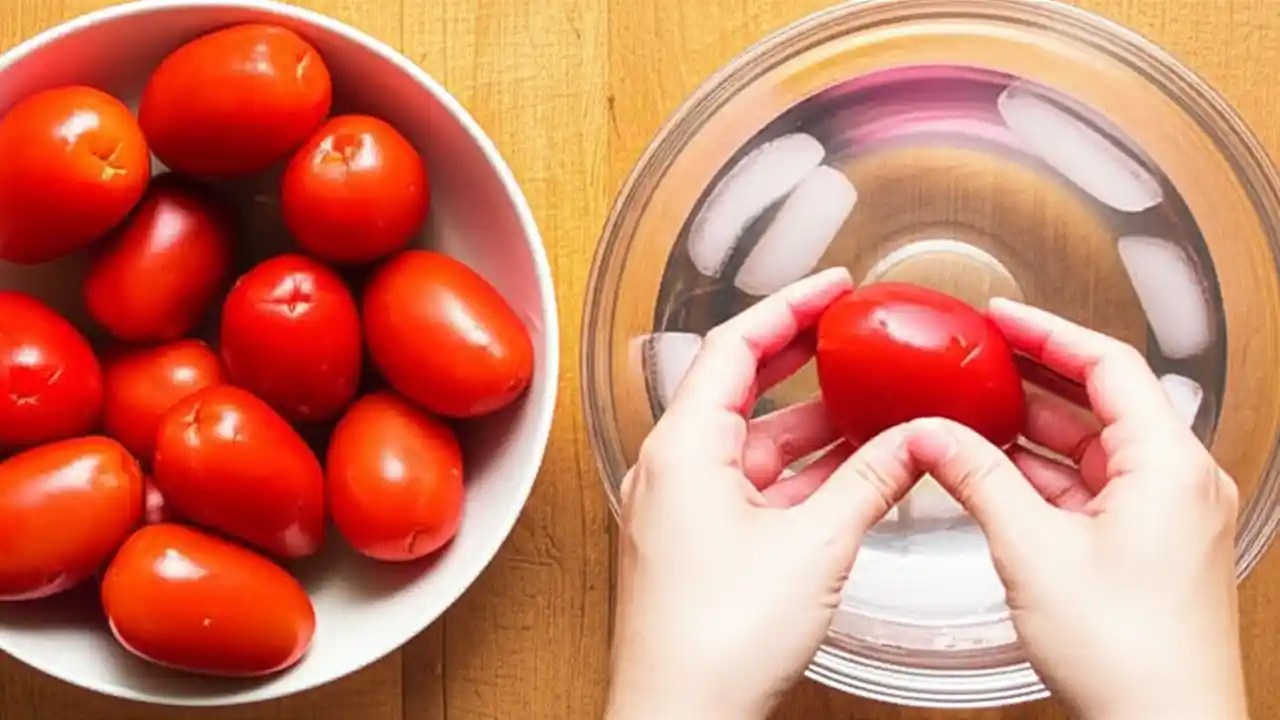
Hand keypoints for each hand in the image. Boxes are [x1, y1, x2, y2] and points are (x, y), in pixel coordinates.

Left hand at [606, 269, 922, 719]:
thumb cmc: (718, 639)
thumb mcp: (815, 547)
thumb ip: (870, 483)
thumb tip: (914, 441)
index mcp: (683, 447)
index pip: (734, 344)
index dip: (788, 306)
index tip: (833, 286)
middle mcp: (672, 467)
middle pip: (738, 385)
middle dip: (797, 354)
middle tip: (848, 328)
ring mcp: (682, 507)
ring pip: (750, 442)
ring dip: (806, 422)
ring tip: (865, 398)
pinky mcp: (697, 544)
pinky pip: (751, 486)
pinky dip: (797, 472)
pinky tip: (846, 470)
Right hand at [907, 299, 1247, 719]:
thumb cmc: (1127, 653)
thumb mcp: (1032, 550)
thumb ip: (977, 478)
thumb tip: (932, 433)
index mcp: (1167, 465)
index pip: (1109, 364)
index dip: (1048, 331)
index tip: (1001, 316)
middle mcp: (1178, 481)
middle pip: (1102, 401)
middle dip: (1035, 376)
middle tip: (981, 354)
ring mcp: (1166, 514)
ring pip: (1093, 446)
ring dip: (1034, 428)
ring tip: (975, 407)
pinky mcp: (1149, 545)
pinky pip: (1094, 487)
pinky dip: (1045, 473)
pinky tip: (996, 469)